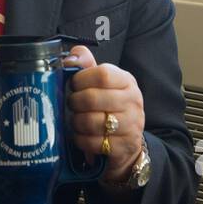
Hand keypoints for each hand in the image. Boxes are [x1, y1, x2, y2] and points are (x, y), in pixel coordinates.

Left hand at [64, 45, 144, 182]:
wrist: (127, 142)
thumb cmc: (108, 107)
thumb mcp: (102, 84)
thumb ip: (86, 65)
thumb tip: (69, 57)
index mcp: (127, 81)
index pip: (103, 74)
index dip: (81, 79)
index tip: (73, 84)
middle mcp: (133, 102)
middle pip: (92, 99)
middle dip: (74, 102)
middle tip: (71, 104)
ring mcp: (131, 125)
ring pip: (90, 122)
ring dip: (76, 122)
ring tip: (75, 120)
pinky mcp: (124, 146)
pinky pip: (92, 142)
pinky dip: (81, 140)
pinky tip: (81, 136)